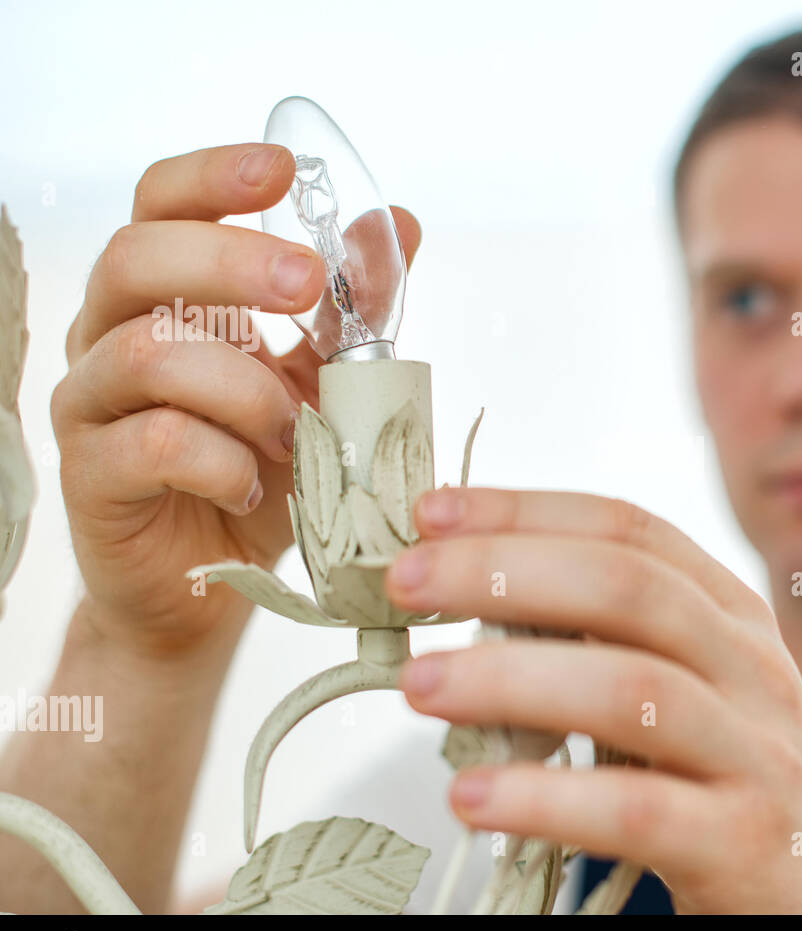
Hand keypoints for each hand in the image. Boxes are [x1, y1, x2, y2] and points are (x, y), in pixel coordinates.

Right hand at [52, 143, 420, 663]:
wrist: (211, 579)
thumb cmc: (263, 468)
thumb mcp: (324, 381)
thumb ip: (354, 309)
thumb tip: (400, 225)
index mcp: (167, 297)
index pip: (161, 204)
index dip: (213, 177)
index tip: (282, 171)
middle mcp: (112, 333)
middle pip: (138, 258)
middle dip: (230, 263)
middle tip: (305, 285)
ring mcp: (92, 402)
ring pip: (149, 353)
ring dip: (246, 390)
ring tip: (293, 432)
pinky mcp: (92, 474)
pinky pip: (153, 443)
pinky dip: (222, 461)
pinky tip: (251, 485)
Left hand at [386, 486, 801, 912]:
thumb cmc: (729, 779)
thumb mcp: (693, 687)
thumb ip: (609, 640)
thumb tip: (467, 593)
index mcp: (732, 615)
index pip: (630, 528)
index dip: (527, 510)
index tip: (432, 513)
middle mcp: (754, 667)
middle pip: (628, 589)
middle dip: (506, 573)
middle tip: (404, 584)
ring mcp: (759, 753)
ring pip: (632, 690)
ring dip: (509, 679)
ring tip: (418, 683)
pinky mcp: (747, 842)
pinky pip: (638, 809)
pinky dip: (545, 798)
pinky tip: (473, 798)